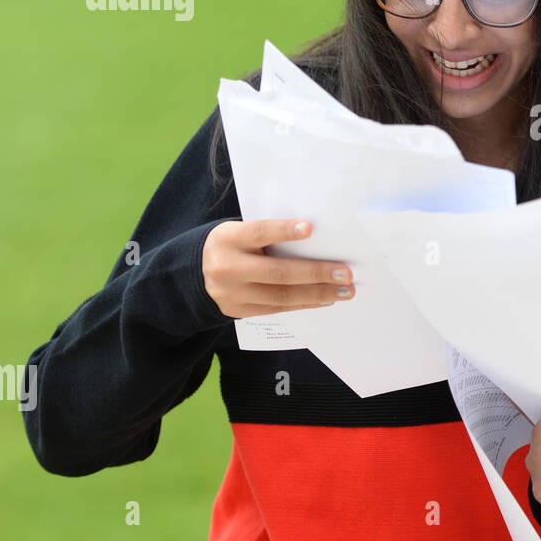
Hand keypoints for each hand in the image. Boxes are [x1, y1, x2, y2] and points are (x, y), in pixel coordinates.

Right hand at [202, 218, 354, 318]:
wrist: (195, 272)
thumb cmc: (233, 245)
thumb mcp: (240, 232)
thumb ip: (269, 235)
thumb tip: (317, 240)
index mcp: (229, 239)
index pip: (259, 232)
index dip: (284, 231)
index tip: (311, 228)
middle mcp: (227, 267)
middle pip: (277, 272)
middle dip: (316, 273)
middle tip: (346, 273)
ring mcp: (231, 293)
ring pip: (280, 296)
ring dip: (318, 294)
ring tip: (344, 291)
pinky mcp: (238, 311)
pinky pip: (277, 309)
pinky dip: (304, 304)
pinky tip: (325, 299)